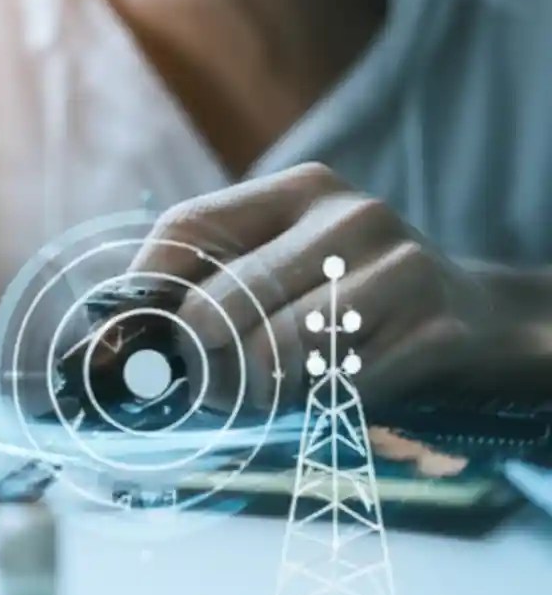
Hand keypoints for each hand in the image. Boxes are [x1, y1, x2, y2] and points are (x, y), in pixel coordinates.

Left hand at [131, 163, 489, 409]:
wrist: (479, 316)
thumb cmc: (353, 296)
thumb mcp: (287, 265)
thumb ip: (212, 284)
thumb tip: (116, 342)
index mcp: (300, 190)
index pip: (188, 228)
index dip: (142, 291)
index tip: (118, 344)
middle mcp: (349, 215)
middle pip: (221, 301)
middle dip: (194, 361)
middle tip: (198, 389)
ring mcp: (398, 266)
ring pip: (274, 349)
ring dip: (250, 391)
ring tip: (259, 396)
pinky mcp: (434, 325)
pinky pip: (335, 386)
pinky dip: (313, 404)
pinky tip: (325, 394)